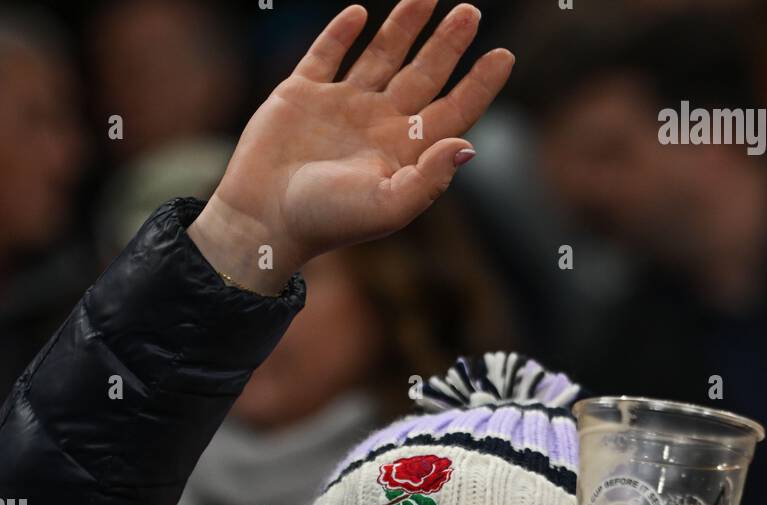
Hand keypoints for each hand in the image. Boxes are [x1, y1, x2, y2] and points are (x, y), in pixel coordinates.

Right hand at [188, 0, 513, 292]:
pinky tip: (358, 14)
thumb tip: (468, 146)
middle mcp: (376, 126)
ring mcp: (340, 107)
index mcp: (401, 153)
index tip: (504, 56)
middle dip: (447, 44)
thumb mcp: (386, 206)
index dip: (478, 86)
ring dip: (404, 26)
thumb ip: (429, 179)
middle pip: (423, 76)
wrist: (263, 220)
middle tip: (471, 12)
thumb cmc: (326, 221)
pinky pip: (325, 54)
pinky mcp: (301, 95)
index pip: (451, 112)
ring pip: (381, 56)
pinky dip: (340, 32)